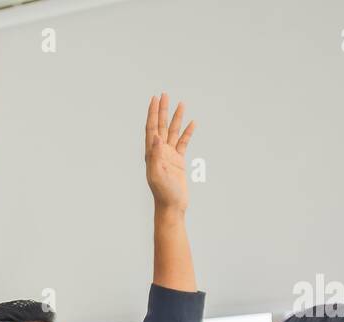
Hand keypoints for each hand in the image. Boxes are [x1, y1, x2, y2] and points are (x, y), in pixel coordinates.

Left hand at [145, 92, 194, 212]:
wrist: (172, 206)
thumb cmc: (163, 193)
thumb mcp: (158, 174)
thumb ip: (155, 155)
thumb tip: (155, 137)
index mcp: (152, 153)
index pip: (152, 128)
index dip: (153, 113)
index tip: (155, 99)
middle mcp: (159, 152)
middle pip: (161, 126)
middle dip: (162, 110)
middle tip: (164, 94)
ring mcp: (169, 155)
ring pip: (173, 132)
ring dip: (176, 118)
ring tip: (181, 103)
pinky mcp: (178, 161)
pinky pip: (183, 143)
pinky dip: (187, 132)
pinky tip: (192, 123)